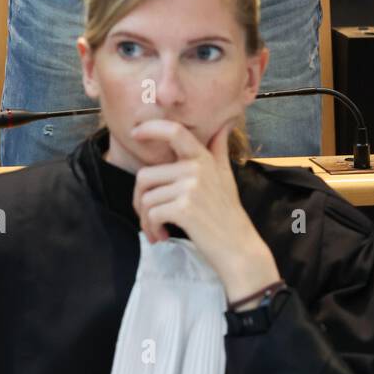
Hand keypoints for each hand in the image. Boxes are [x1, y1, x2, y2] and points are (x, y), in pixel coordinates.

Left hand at [131, 119, 278, 303]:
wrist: (238, 248)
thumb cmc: (228, 213)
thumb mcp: (225, 176)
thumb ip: (218, 150)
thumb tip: (223, 125)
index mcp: (202, 158)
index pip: (174, 131)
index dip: (151, 128)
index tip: (135, 133)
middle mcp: (196, 169)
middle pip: (145, 175)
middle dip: (139, 200)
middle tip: (149, 216)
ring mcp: (190, 188)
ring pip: (146, 198)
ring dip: (145, 219)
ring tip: (157, 230)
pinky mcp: (184, 209)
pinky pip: (151, 214)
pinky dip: (151, 229)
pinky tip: (162, 236)